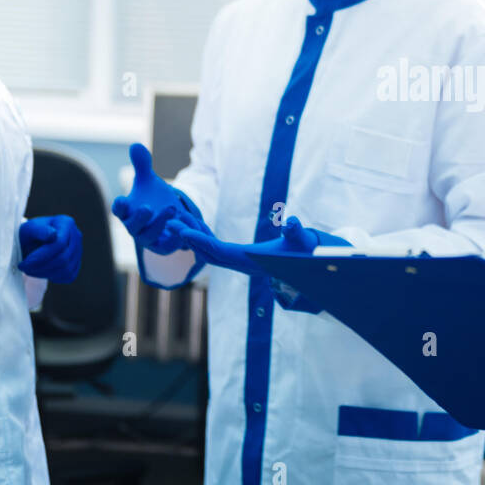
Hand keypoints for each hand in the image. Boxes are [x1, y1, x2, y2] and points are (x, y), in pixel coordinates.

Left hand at [18, 215, 82, 283]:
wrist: (33, 241)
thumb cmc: (30, 234)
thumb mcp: (29, 229)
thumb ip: (39, 230)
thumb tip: (52, 235)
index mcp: (66, 223)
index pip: (59, 244)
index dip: (41, 256)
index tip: (24, 263)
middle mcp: (76, 235)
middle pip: (63, 258)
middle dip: (41, 267)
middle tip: (25, 269)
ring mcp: (78, 250)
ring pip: (66, 269)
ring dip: (45, 273)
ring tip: (31, 270)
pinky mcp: (76, 263)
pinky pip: (68, 275)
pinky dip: (53, 277)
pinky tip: (42, 271)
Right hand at [112, 143, 201, 251]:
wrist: (170, 214)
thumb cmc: (152, 196)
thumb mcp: (149, 179)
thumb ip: (142, 164)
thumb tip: (136, 145)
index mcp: (127, 211)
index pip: (118, 210)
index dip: (119, 206)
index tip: (121, 200)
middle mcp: (134, 227)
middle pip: (132, 226)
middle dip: (140, 218)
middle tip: (148, 208)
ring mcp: (147, 238)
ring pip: (150, 236)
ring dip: (159, 224)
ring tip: (172, 208)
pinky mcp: (162, 247)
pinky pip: (167, 247)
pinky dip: (174, 239)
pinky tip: (183, 225)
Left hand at [161, 215, 346, 277]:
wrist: (314, 265)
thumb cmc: (308, 251)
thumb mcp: (304, 240)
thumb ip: (297, 232)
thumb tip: (292, 222)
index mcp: (252, 262)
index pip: (220, 253)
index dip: (200, 241)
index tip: (182, 231)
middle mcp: (243, 265)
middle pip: (209, 253)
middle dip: (189, 238)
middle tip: (169, 221)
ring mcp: (241, 263)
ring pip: (210, 251)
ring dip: (194, 237)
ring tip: (177, 219)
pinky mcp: (243, 259)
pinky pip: (217, 250)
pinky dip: (204, 239)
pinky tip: (194, 227)